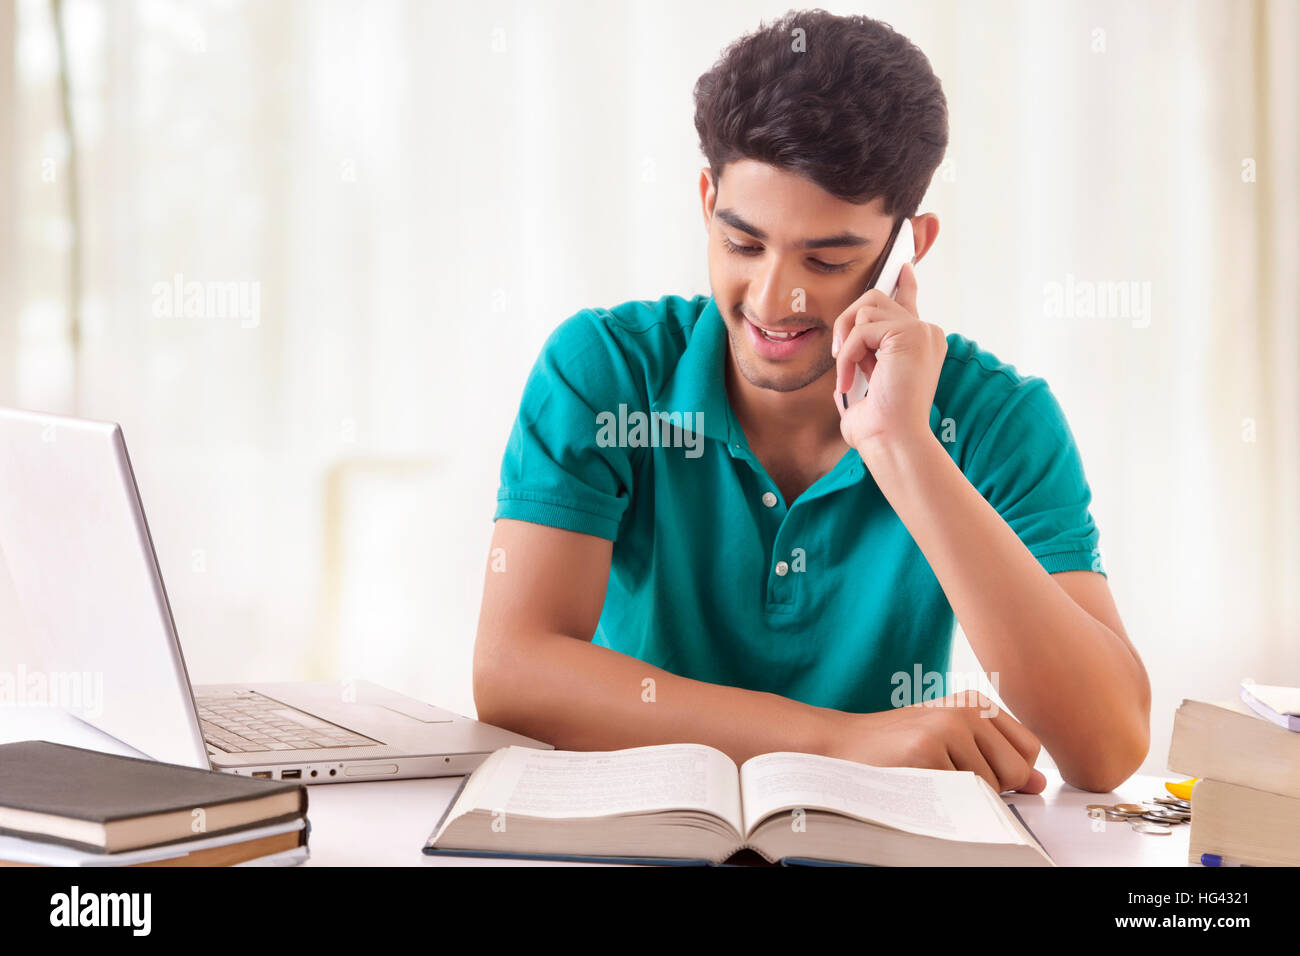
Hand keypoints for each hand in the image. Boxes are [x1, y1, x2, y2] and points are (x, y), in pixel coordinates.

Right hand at [825, 692, 1046, 794]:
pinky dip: (942, 797)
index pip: (1028, 749)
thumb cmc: (897, 746)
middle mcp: (966, 709)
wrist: (842, 744)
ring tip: (929, 775)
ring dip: (962, 794)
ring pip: (989, 787)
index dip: (1010, 773)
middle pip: (1015, 771)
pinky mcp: (926, 750)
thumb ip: (995, 756)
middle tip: (949, 775)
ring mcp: (946, 728)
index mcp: (975, 702)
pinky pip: (960, 794)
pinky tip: (917, 779)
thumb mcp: (951, 742)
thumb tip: (1039, 782)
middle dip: (991, 787)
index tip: (979, 772)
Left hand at [830, 261, 947, 450]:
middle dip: (848, 322)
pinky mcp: (910, 334)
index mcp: (920, 344)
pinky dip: (848, 355)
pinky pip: (862, 329)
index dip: (905, 283)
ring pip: (865, 309)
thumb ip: (864, 358)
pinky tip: (849, 380)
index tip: (903, 266)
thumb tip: (847, 343)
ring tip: (848, 376)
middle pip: (875, 298)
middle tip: (841, 355)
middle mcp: (926, 333)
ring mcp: (921, 331)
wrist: (893, 441)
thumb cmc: (879, 426)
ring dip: (846, 344)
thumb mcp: (866, 385)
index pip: (909, 302)